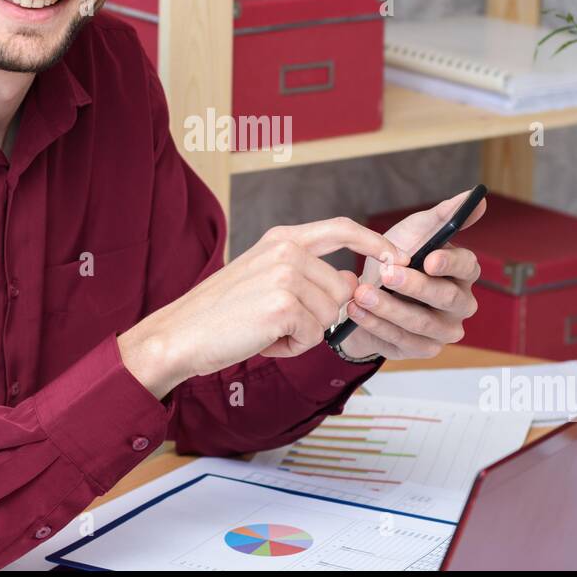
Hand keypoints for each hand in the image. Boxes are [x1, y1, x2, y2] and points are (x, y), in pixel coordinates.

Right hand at [117, 217, 408, 397]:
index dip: (373, 242)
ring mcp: (286, 275)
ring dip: (302, 333)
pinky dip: (292, 347)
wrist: (180, 334)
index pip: (341, 229)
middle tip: (274, 320)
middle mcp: (287, 250)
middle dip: (317, 315)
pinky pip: (314, 336)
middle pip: (341, 289)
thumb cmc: (219, 313)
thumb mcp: (265, 279)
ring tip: (264, 329)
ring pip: (329, 316)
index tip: (396, 256)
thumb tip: (352, 280)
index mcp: (281, 238)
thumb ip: (308, 274)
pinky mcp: (285, 306)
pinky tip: (262, 340)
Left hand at [337, 190, 485, 361]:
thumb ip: (444, 215)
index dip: (450, 264)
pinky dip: (376, 325)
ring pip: (421, 323)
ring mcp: (443, 330)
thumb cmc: (397, 256)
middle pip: (446, 298)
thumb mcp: (416, 230)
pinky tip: (356, 311)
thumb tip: (477, 196)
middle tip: (386, 273)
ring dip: (389, 308)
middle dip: (414, 286)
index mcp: (463, 273)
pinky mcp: (422, 349)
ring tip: (361, 294)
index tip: (428, 258)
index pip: (468, 267)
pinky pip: (401, 340)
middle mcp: (460, 304)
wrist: (367, 289)